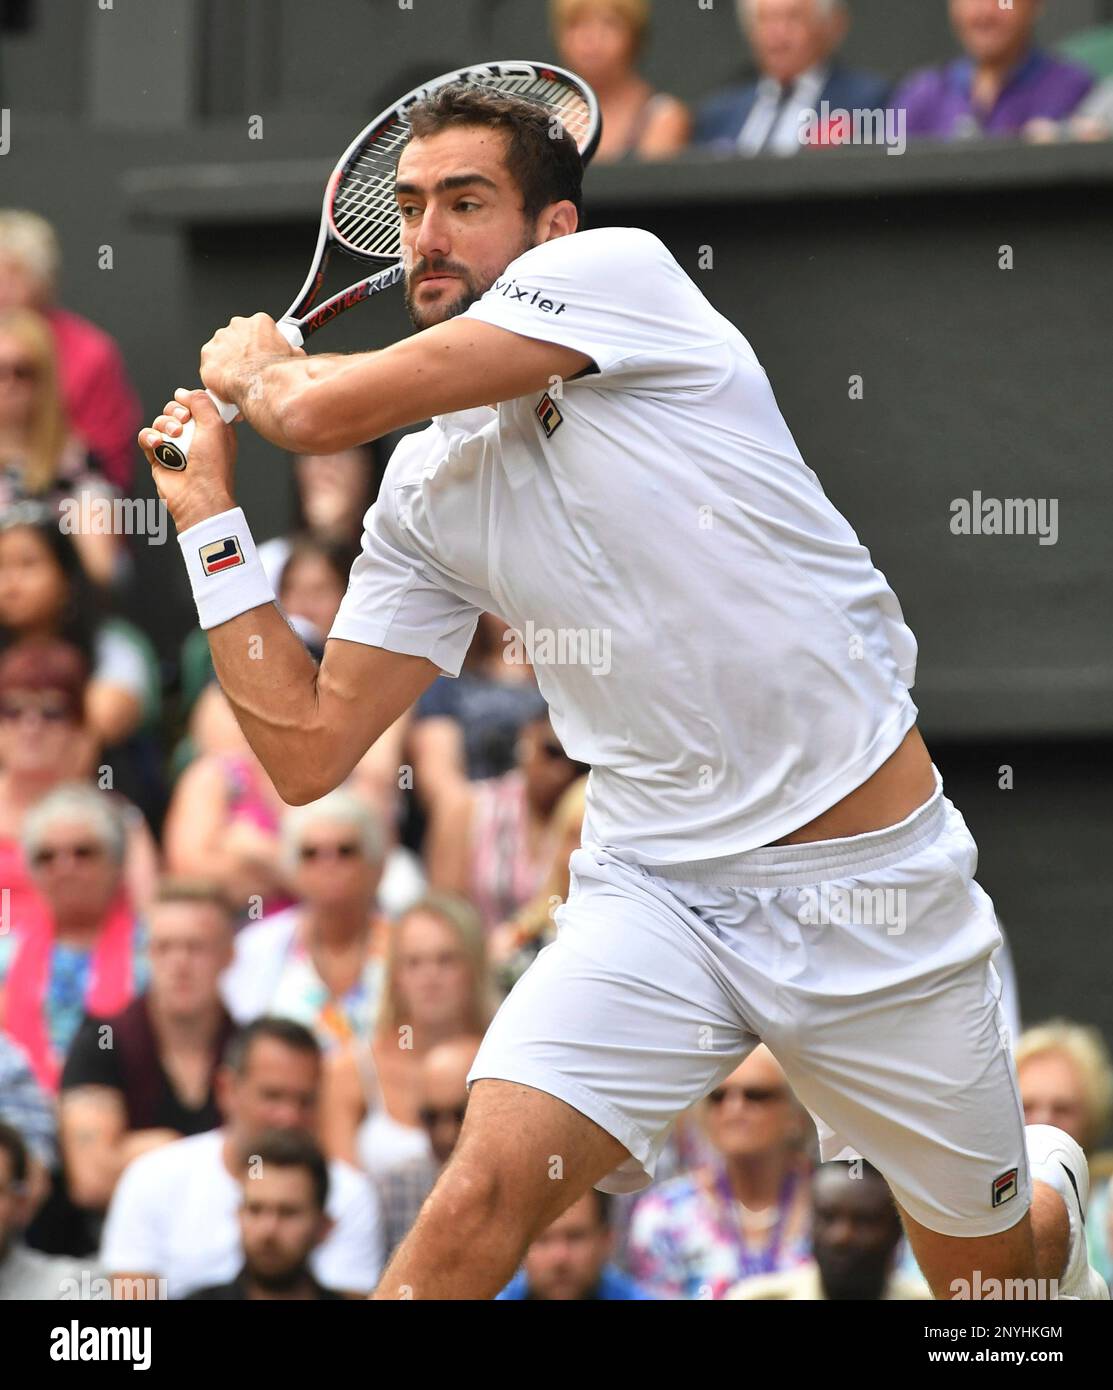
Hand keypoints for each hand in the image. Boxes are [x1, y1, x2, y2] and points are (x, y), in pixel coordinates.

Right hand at [139, 390, 236, 530]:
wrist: (197, 495)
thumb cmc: (212, 465)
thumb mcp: (215, 425)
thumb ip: (201, 401)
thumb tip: (182, 392)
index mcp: (212, 429)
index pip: (198, 404)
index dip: (193, 401)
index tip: (193, 404)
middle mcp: (194, 437)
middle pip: (176, 409)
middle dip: (176, 411)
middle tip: (183, 421)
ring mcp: (175, 446)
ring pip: (160, 422)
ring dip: (164, 425)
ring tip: (173, 437)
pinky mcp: (157, 456)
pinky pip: (146, 436)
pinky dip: (149, 437)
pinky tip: (157, 444)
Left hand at [199, 312, 303, 403]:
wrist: (261, 386)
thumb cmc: (277, 373)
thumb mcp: (295, 358)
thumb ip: (290, 350)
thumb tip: (295, 353)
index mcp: (260, 322)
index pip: (257, 329)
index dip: (258, 344)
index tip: (260, 354)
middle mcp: (238, 325)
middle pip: (237, 337)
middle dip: (241, 351)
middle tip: (249, 368)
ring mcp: (221, 339)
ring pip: (221, 349)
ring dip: (227, 361)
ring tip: (238, 378)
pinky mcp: (208, 355)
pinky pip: (210, 364)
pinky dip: (216, 374)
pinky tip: (227, 384)